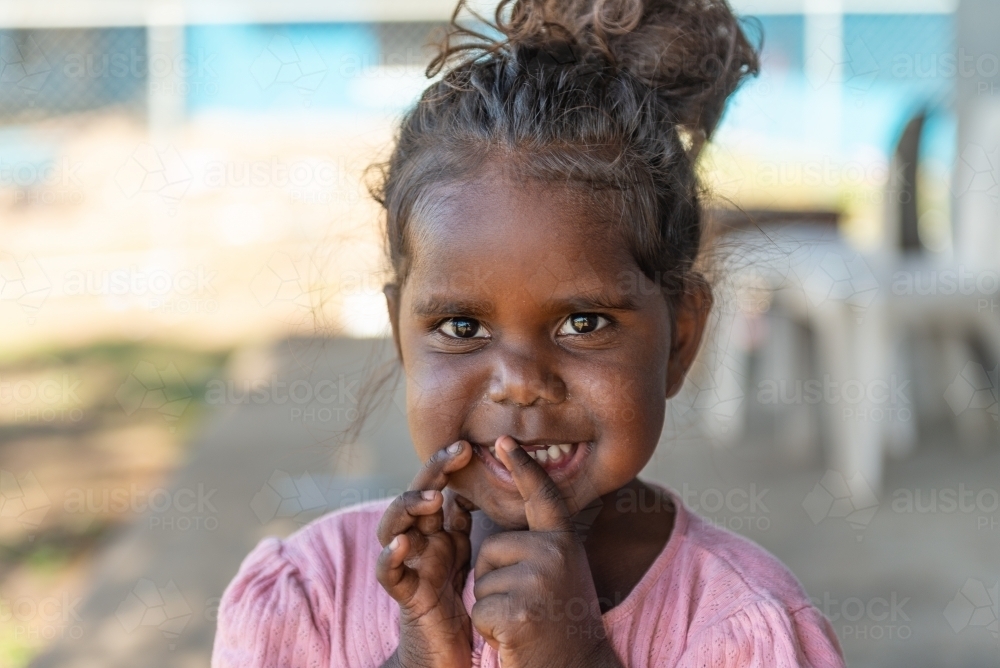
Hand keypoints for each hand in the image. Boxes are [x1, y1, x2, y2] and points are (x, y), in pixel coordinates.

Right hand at [376, 441, 474, 667]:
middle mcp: (419, 544)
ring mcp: (409, 567)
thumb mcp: (462, 559)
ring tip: (431, 500)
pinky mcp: (405, 596)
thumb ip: (462, 527)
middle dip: (432, 472)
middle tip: (456, 451)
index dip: (446, 466)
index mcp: (438, 532)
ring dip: (409, 509)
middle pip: (414, 498)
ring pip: (394, 528)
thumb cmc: (452, 605)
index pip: (437, 489)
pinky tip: (401, 545)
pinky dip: (391, 557)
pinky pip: (389, 574)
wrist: (441, 655)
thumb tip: (469, 489)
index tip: (467, 445)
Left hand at [470, 436, 623, 667]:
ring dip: (493, 607)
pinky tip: (515, 638)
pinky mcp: (518, 611)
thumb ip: (541, 546)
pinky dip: (489, 630)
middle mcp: (555, 554)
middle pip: (491, 548)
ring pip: (482, 581)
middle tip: (527, 606)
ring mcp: (538, 581)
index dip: (523, 467)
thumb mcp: (562, 574)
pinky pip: (478, 608)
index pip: (541, 497)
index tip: (504, 441)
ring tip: (524, 622)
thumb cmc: (563, 626)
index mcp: (565, 542)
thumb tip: (510, 524)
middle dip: (495, 579)